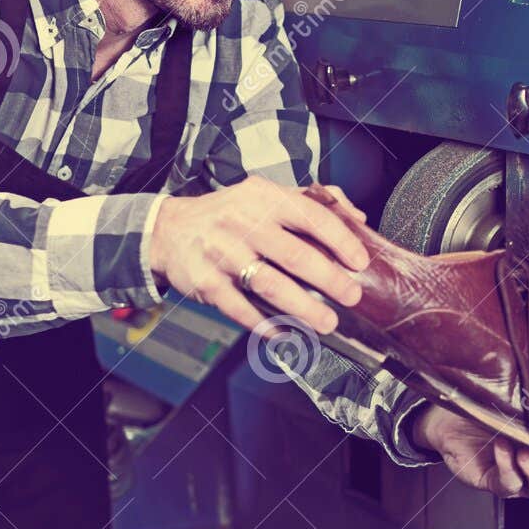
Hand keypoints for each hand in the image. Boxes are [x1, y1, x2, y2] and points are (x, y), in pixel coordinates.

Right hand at [150, 178, 370, 332]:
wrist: (169, 230)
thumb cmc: (228, 214)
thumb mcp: (265, 195)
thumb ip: (311, 201)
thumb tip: (355, 216)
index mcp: (263, 198)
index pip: (311, 216)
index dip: (340, 240)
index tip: (359, 261)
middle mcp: (243, 223)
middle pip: (296, 255)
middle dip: (330, 280)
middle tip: (351, 296)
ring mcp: (223, 254)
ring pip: (271, 286)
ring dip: (304, 308)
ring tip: (327, 322)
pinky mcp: (207, 283)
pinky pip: (241, 309)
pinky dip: (265, 324)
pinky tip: (285, 334)